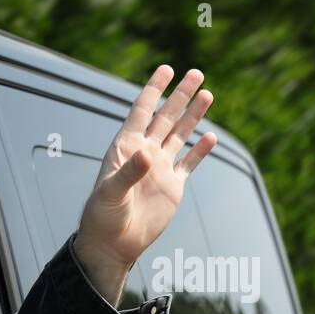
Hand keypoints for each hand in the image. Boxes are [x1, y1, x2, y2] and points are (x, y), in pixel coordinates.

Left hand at [74, 65, 217, 304]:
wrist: (114, 244)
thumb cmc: (103, 217)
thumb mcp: (111, 193)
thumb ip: (129, 172)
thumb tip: (148, 153)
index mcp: (125, 147)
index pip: (141, 111)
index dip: (154, 89)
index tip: (166, 69)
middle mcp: (144, 153)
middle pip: (166, 117)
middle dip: (181, 95)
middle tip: (197, 73)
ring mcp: (160, 168)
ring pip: (180, 135)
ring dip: (193, 116)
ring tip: (208, 95)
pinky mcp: (173, 187)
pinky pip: (189, 164)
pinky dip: (200, 151)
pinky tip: (211, 136)